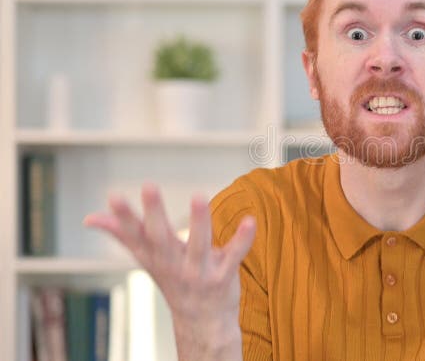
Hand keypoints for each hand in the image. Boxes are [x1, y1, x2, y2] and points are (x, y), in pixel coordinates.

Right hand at [84, 183, 255, 358]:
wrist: (202, 322)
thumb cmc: (174, 280)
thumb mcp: (147, 259)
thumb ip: (123, 235)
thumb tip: (90, 218)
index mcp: (155, 257)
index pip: (135, 235)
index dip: (123, 217)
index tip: (114, 195)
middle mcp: (173, 264)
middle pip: (161, 238)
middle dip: (154, 213)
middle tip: (149, 186)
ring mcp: (198, 272)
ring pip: (198, 245)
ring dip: (198, 221)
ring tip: (198, 196)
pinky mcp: (224, 276)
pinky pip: (234, 255)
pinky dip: (242, 239)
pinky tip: (250, 220)